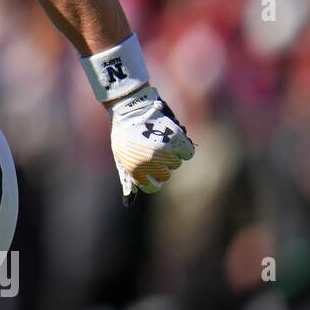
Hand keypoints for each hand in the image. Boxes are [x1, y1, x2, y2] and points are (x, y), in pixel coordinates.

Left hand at [107, 85, 194, 203]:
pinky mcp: (176, 139)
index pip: (153, 187)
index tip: (150, 170)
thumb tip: (128, 203)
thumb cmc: (123, 132)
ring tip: (159, 140)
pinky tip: (173, 139)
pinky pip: (188, 153)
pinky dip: (184, 148)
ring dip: (171, 155)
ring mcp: (165, 151)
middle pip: (166, 175)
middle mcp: (151, 163)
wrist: (130, 106)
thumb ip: (129, 178)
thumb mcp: (121, 156)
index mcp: (135, 169)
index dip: (152, 178)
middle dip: (161, 165)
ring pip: (177, 164)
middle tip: (152, 150)